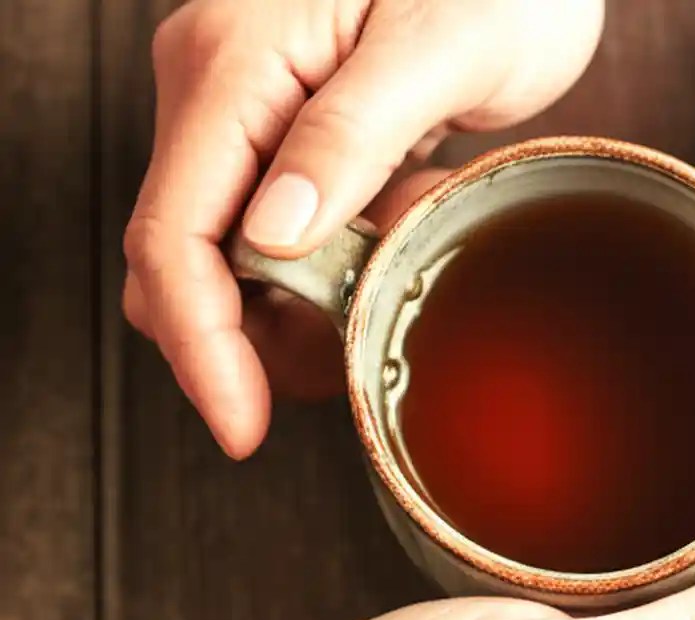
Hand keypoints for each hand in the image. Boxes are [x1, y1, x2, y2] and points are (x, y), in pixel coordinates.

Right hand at [123, 0, 603, 457]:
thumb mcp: (444, 47)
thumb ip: (351, 134)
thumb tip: (271, 234)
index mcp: (234, 62)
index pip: (175, 234)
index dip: (202, 346)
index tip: (243, 424)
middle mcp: (220, 87)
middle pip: (189, 260)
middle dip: (262, 333)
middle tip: (361, 345)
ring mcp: (249, 111)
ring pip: (237, 258)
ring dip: (316, 297)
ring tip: (408, 248)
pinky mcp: (289, 132)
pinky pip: (285, 232)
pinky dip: (340, 263)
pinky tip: (402, 228)